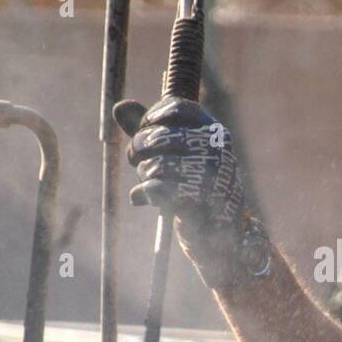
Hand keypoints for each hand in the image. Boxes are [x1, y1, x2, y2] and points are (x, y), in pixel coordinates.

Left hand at [118, 95, 269, 288]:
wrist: (221, 234)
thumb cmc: (194, 186)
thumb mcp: (172, 152)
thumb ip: (147, 129)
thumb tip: (120, 106)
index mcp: (213, 131)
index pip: (175, 108)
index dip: (151, 119)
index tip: (146, 131)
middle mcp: (216, 149)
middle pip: (158, 136)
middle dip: (138, 148)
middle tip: (137, 160)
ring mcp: (210, 176)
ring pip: (155, 164)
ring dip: (142, 173)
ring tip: (145, 180)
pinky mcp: (198, 202)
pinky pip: (156, 188)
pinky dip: (143, 193)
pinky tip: (143, 197)